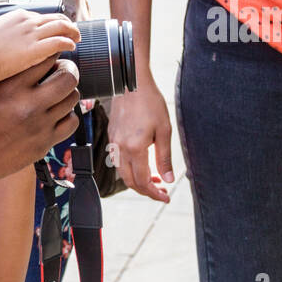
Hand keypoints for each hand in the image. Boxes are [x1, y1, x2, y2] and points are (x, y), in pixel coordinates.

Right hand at [0, 7, 78, 84]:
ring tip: (77, 39)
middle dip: (67, 25)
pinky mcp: (36, 49)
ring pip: (62, 27)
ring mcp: (33, 34)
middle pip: (56, 18)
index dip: (51, 23)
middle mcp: (28, 21)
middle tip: (73, 33)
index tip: (55, 30)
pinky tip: (72, 48)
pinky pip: (60, 42)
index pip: (41, 16)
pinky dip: (68, 43)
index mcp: (17, 16)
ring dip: (72, 32)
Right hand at [0, 57, 80, 188]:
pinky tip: (56, 113)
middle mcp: (27, 105)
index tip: (47, 55)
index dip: (50, 52)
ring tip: (57, 91)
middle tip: (61, 70)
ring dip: (67, 91)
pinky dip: (67, 115)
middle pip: (68, 76)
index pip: (45, 57)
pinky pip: (71, 122)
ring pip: (72, 98)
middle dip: (67, 69)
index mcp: (9, 86)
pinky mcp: (43, 144)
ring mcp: (38, 126)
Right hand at [108, 79, 174, 202]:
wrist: (131, 84)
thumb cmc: (150, 102)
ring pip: (122, 173)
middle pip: (130, 181)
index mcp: (135, 148)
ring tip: (155, 180)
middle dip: (146, 191)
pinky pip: (118, 161)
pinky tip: (143, 165)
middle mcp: (120, 148)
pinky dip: (130, 169)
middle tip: (161, 192)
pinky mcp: (112, 137)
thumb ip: (164, 158)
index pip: (143, 181)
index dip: (154, 193)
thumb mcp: (164, 131)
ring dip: (138, 181)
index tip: (165, 197)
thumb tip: (168, 178)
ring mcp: (114, 143)